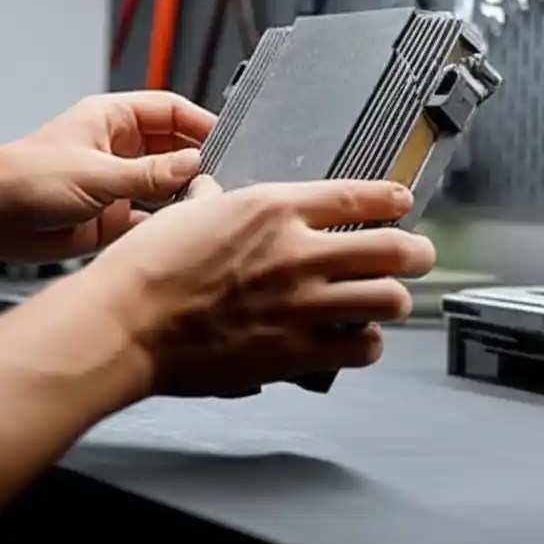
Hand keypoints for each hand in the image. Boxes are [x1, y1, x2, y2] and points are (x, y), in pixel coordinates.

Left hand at [0, 91, 214, 261]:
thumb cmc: (25, 178)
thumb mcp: (97, 174)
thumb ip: (150, 174)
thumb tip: (195, 166)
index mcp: (112, 120)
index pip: (171, 110)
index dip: (200, 123)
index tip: (227, 140)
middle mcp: (118, 149)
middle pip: (174, 146)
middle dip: (198, 159)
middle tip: (224, 175)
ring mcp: (117, 183)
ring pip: (166, 183)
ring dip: (184, 193)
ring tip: (207, 202)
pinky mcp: (112, 217)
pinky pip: (151, 218)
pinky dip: (167, 224)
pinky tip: (180, 230)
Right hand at [83, 176, 436, 397]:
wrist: (124, 326)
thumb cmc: (145, 271)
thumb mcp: (185, 213)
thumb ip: (215, 201)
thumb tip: (214, 193)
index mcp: (274, 210)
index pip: (358, 196)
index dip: (393, 199)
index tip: (402, 202)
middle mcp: (299, 253)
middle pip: (395, 249)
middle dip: (417, 252)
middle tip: (418, 256)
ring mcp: (303, 304)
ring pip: (389, 300)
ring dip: (394, 300)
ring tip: (389, 300)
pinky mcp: (296, 351)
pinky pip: (361, 348)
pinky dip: (366, 344)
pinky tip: (357, 340)